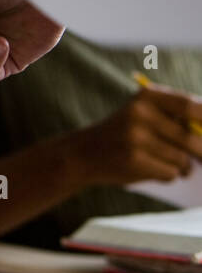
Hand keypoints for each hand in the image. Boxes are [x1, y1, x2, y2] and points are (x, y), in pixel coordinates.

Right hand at [74, 81, 201, 186]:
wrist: (82, 153)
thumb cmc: (123, 134)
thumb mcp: (143, 115)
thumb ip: (176, 118)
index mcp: (145, 97)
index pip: (189, 106)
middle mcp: (139, 114)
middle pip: (191, 137)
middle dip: (201, 151)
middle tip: (201, 156)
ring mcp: (135, 138)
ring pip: (182, 158)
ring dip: (184, 166)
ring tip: (174, 165)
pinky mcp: (133, 160)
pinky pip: (170, 172)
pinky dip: (170, 175)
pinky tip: (156, 171)